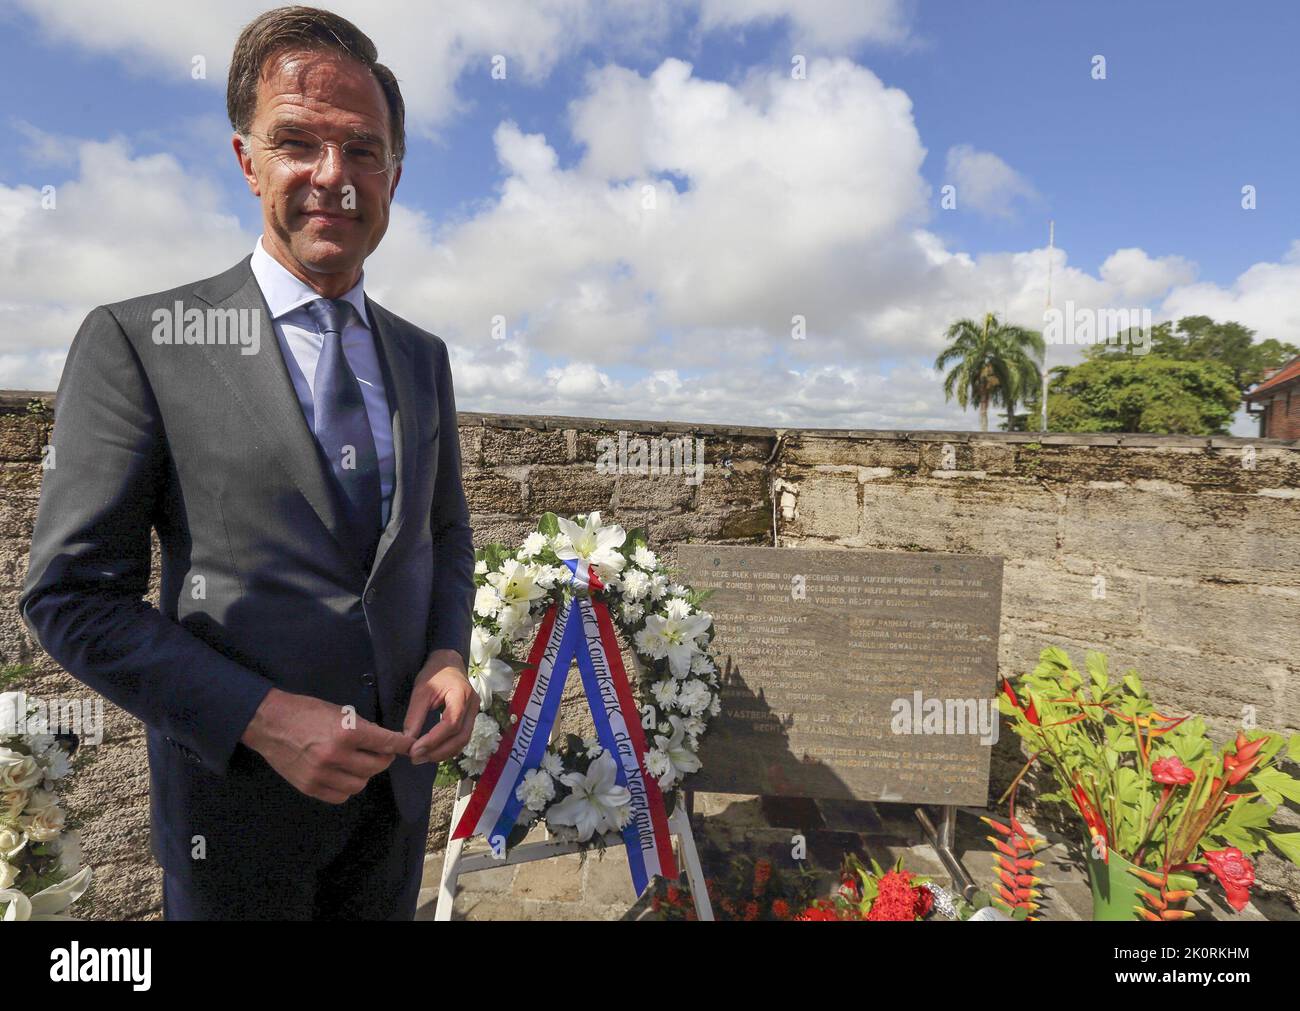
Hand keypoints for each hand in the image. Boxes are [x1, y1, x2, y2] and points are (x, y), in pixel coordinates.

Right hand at [241, 687, 412, 803]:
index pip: (385, 743)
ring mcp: (321, 774)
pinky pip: (340, 796)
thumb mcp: (339, 712)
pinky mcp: (309, 787)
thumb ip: (362, 728)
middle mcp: (335, 755)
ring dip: (364, 774)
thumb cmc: (305, 711)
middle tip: (379, 753)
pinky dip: (346, 788)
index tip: (410, 746)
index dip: (401, 745)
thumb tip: (385, 741)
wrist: (269, 723)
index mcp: (346, 732)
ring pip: (360, 784)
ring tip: (357, 763)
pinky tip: (342, 775)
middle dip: (382, 759)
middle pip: (375, 767)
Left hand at [403, 649, 478, 765]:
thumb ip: (415, 716)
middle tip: (416, 758)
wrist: (450, 663)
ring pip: (463, 741)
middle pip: (461, 737)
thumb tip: (407, 741)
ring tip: (422, 757)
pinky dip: (448, 748)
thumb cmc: (435, 673)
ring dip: (443, 753)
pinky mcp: (470, 718)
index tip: (414, 750)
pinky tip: (433, 751)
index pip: (451, 723)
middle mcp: (473, 706)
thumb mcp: (421, 691)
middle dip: (438, 751)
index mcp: (462, 694)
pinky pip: (462, 738)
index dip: (434, 740)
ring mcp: (474, 713)